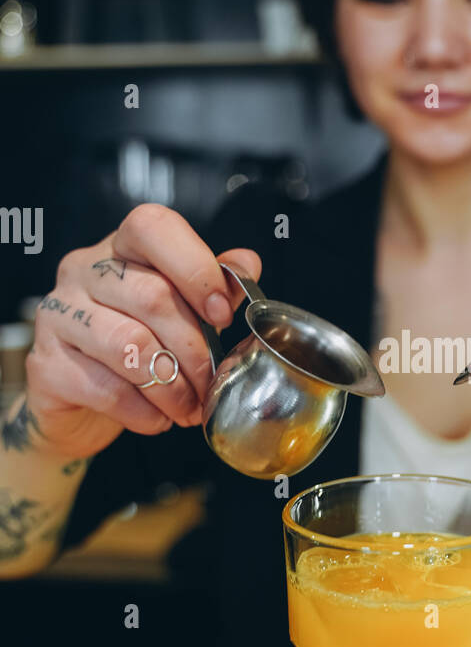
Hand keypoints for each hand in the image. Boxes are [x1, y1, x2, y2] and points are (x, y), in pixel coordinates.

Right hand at [23, 204, 261, 460]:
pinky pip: (106, 389)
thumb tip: (247, 263)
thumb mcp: (181, 311)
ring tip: (189, 408)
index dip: (195, 268)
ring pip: (128, 345)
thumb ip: (214, 287)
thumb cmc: (137, 346)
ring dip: (172, 386)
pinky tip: (158, 418)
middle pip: (151, 295)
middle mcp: (82, 271)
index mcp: (120, 248)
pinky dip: (144, 411)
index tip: (223, 315)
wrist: (79, 406)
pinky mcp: (45, 364)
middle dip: (194, 348)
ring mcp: (57, 315)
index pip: (152, 228)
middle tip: (212, 381)